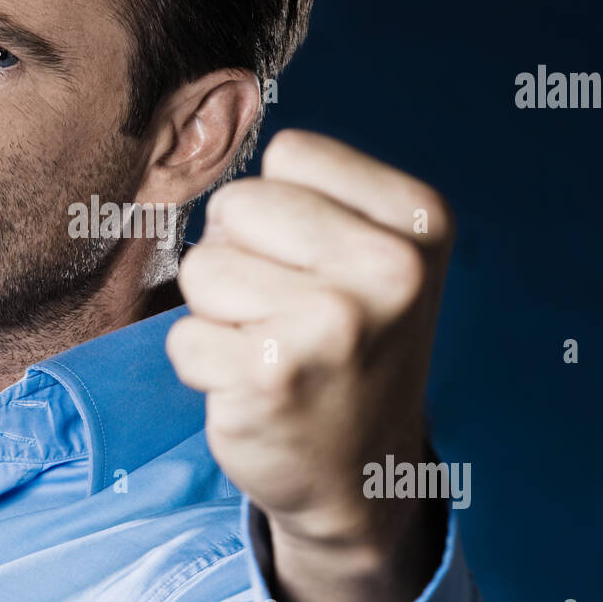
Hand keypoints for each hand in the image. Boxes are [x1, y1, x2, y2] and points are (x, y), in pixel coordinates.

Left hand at [165, 130, 453, 601]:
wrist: (359, 476)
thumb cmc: (348, 346)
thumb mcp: (370, 254)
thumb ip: (310, 193)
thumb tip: (201, 125)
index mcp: (418, 219)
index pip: (288, 153)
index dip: (280, 210)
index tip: (318, 267)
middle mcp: (390, 268)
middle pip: (235, 205)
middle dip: (240, 258)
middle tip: (289, 316)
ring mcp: (333, 323)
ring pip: (200, 269)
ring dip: (218, 315)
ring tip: (274, 351)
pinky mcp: (272, 375)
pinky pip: (183, 337)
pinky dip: (204, 367)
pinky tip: (256, 391)